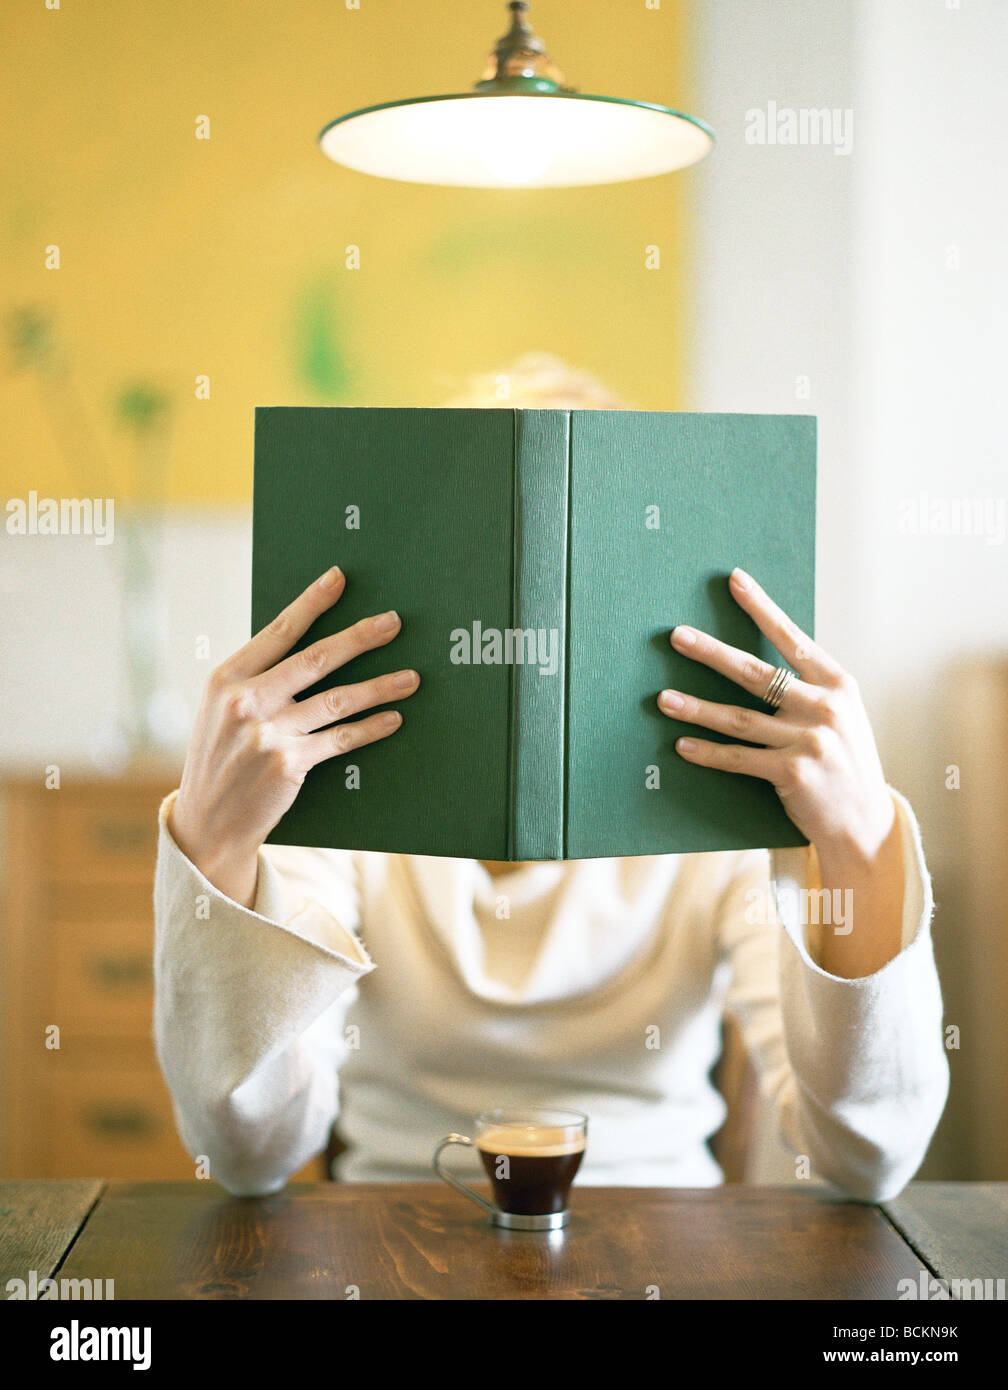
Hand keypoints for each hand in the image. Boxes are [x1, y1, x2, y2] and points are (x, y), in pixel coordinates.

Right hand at [169, 565, 418, 906]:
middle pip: (315, 659)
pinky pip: (340, 739)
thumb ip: (257, 679)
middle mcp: (245, 701)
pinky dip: (370, 728)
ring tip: (412, 678)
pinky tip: (393, 718)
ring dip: (380, 687)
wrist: (207, 821)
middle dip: (359, 638)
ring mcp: (268, 734)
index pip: (278, 630)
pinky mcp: (288, 764)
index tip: (340, 579)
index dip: (312, 602)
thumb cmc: (221, 757)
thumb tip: (312, 645)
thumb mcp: (221, 710)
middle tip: (393, 622)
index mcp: (226, 678)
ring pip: (337, 701)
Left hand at [656, 567, 894, 864]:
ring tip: (663, 697)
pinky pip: (739, 759)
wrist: (864, 820)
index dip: (761, 608)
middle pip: (756, 674)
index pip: (792, 637)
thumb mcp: (840, 714)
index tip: (734, 581)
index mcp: (838, 684)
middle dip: (712, 653)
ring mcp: (809, 741)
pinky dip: (708, 753)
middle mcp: (825, 707)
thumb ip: (808, 686)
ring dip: (697, 707)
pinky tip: (681, 744)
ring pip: (739, 719)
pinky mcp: (793, 774)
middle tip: (677, 636)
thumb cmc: (844, 760)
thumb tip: (756, 658)